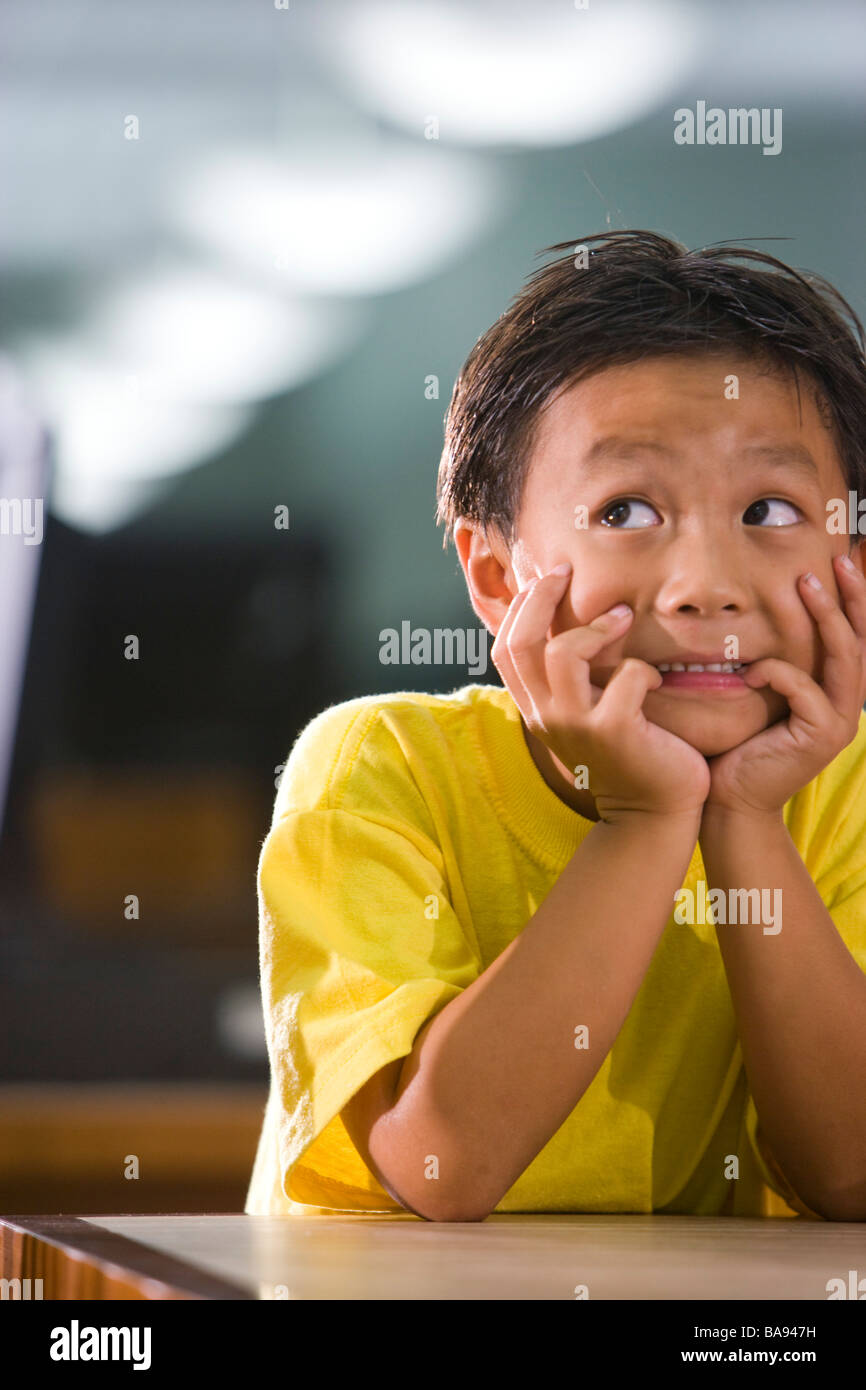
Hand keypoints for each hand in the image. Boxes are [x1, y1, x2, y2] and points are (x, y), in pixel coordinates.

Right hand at [491, 564, 710, 822]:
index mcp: (536, 709)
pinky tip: (656, 680)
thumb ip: (575, 677)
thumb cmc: (631, 751)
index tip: (546, 577)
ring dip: (595, 628)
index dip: (521, 608)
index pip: (505, 650)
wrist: (655, 810)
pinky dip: (643, 670)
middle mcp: (546, 717)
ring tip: (622, 620)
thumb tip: (572, 623)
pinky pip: (624, 677)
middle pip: (520, 644)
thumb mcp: (590, 711)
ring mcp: (575, 726)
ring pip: (562, 654)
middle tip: (567, 572)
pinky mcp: (612, 732)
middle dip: (542, 598)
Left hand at [703, 556, 865, 818]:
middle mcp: (846, 707)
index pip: (853, 640)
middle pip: (858, 642)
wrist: (728, 800)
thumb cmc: (736, 747)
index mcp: (835, 696)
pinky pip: (804, 689)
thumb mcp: (759, 697)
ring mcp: (839, 723)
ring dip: (827, 617)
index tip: (839, 564)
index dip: (853, 603)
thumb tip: (760, 620)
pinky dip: (777, 674)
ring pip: (842, 658)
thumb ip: (772, 665)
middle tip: (835, 560)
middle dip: (850, 597)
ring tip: (808, 583)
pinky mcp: (821, 736)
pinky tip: (749, 672)